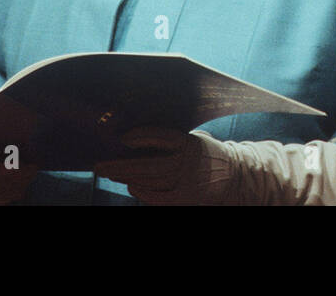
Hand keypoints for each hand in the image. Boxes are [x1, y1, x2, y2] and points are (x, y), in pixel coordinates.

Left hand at [95, 127, 237, 204]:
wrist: (235, 175)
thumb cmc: (207, 154)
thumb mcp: (194, 139)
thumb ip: (172, 139)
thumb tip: (135, 138)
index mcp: (191, 142)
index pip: (163, 137)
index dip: (143, 137)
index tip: (123, 138)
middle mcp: (189, 162)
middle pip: (150, 165)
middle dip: (122, 165)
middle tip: (100, 164)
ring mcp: (188, 181)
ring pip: (152, 181)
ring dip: (127, 177)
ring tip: (110, 172)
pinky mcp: (188, 197)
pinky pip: (161, 198)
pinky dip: (144, 193)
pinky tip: (131, 186)